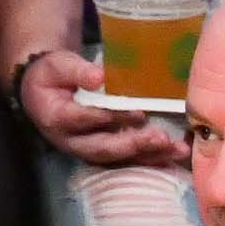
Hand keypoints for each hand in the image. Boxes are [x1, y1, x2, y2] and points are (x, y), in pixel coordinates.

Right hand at [19, 48, 186, 165]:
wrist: (47, 93)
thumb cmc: (53, 76)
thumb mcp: (57, 65)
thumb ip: (76, 70)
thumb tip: (99, 77)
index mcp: (55, 117)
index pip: (81, 119)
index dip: (108, 117)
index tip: (135, 113)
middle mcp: (71, 141)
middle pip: (103, 148)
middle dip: (134, 144)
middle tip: (161, 138)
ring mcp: (88, 151)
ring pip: (120, 159)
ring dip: (150, 156)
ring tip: (177, 149)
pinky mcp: (105, 155)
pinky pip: (130, 161)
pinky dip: (154, 159)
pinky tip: (176, 155)